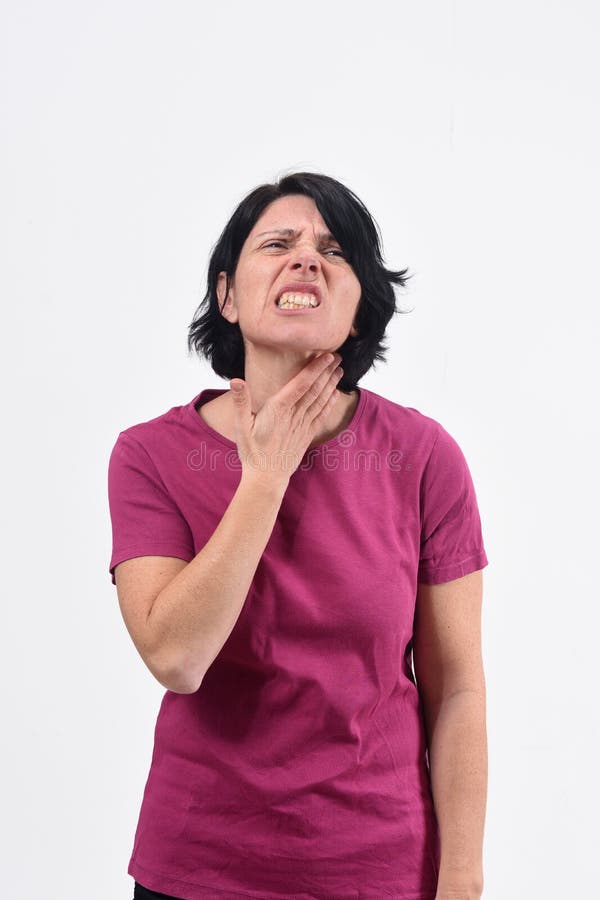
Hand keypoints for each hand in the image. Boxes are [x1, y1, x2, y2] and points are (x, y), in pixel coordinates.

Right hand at [229, 352, 342, 484]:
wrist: (266, 478)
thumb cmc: (251, 451)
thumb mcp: (240, 426)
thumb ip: (240, 401)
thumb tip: (236, 380)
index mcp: (278, 410)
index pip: (301, 384)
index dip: (315, 369)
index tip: (326, 356)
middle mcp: (294, 416)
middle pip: (315, 389)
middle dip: (327, 372)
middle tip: (338, 357)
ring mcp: (302, 426)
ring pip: (320, 401)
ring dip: (331, 384)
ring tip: (339, 370)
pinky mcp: (306, 435)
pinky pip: (321, 416)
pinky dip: (330, 403)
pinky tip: (336, 394)